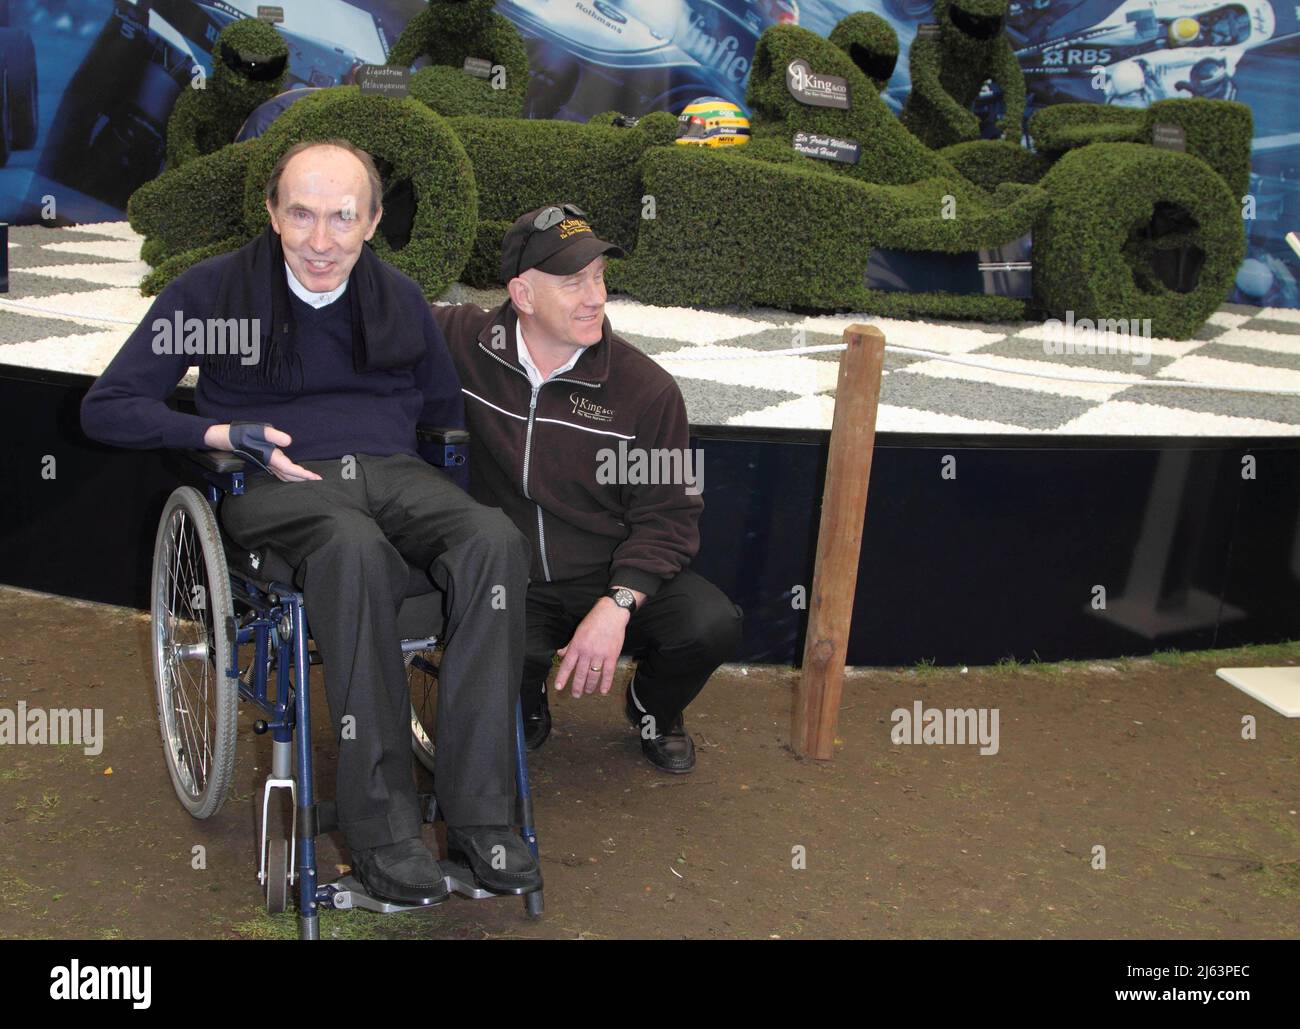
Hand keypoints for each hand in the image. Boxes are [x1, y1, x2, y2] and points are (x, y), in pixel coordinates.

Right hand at [204, 423, 321, 481]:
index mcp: (271, 457)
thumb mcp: (259, 430)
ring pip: (284, 475)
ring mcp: (266, 463)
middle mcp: (269, 462)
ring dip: (296, 478)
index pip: (291, 469)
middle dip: (303, 479)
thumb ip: (274, 436)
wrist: (224, 438)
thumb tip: (288, 441)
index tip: (316, 478)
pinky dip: (288, 474)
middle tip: (317, 481)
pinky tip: (291, 473)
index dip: (304, 475)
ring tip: (307, 479)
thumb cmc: (241, 432)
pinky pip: (279, 471)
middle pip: (289, 475)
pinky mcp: (263, 460)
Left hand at [554, 598, 629, 699]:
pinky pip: (608, 673)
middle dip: (577, 686)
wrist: (611, 614)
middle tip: (575, 695)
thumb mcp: (578, 632)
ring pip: (593, 675)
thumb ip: (570, 645)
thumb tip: (561, 654)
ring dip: (590, 686)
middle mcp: (587, 652)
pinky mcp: (612, 656)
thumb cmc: (594, 620)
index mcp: (577, 646)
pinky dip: (606, 683)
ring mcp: (600, 655)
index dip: (562, 677)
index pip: (567, 665)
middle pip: (580, 673)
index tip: (559, 687)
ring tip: (587, 692)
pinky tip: (603, 690)